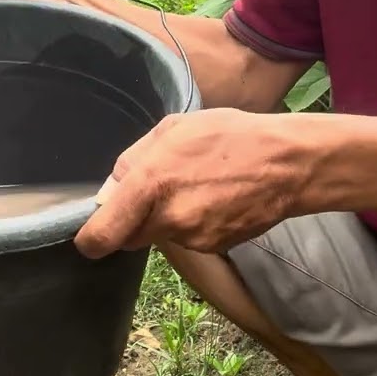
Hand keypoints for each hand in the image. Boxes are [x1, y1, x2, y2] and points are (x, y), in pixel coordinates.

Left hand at [74, 108, 312, 258]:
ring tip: (198, 185)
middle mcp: (168, 218)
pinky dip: (194, 222)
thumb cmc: (229, 136)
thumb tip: (112, 188)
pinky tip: (215, 197)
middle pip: (130, 237)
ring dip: (168, 217)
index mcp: (150, 185)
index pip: (101, 236)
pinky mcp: (213, 247)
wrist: (286, 164)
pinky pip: (189, 238)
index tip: (92, 233)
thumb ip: (134, 159)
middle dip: (134, 220)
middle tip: (159, 191)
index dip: (90, 239)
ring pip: (162, 235)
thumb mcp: (173, 128)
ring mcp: (192, 238)